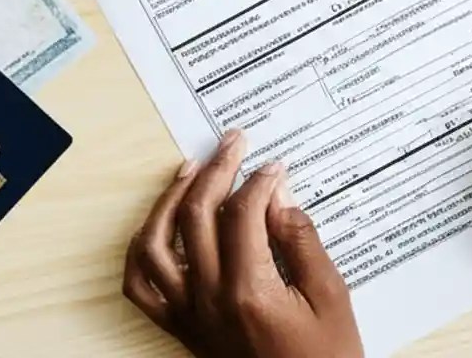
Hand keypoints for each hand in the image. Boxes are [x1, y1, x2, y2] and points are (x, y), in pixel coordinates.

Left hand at [123, 130, 362, 357]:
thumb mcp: (330, 297)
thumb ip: (301, 242)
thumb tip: (277, 195)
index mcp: (250, 292)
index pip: (242, 213)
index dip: (258, 180)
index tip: (274, 166)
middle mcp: (210, 300)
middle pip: (196, 216)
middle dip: (216, 170)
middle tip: (233, 143)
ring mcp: (190, 315)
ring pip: (155, 244)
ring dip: (168, 199)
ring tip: (190, 170)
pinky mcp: (182, 329)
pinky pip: (140, 287)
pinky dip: (140, 251)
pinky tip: (156, 226)